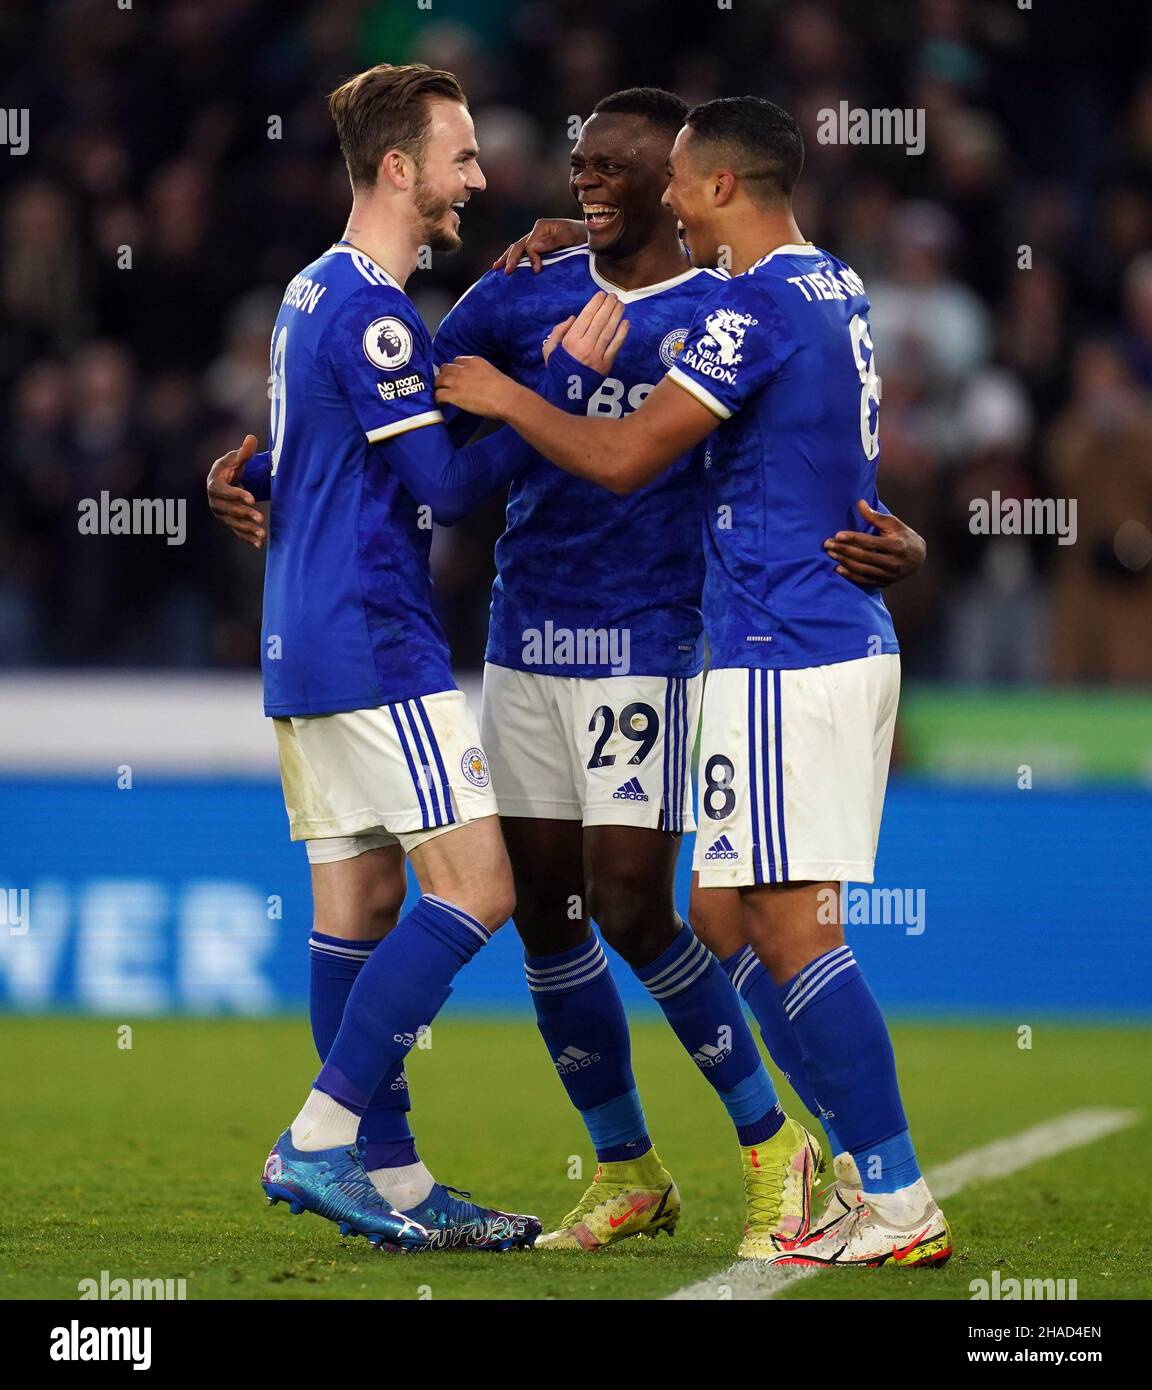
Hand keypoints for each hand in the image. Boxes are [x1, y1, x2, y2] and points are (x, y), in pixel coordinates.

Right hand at [207, 434, 264, 548]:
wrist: (224, 480)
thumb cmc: (230, 467)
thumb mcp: (235, 458)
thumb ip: (243, 452)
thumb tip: (251, 438)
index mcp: (214, 485)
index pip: (223, 492)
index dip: (237, 495)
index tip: (252, 499)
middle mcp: (215, 502)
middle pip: (229, 510)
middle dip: (244, 514)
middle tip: (261, 518)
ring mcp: (222, 514)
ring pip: (234, 524)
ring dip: (248, 530)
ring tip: (263, 534)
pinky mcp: (229, 522)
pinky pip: (238, 532)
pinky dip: (247, 538)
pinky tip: (259, 544)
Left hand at [435, 356, 518, 417]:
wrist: (506, 398)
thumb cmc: (505, 389)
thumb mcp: (491, 372)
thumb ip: (479, 373)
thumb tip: (476, 383)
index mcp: (474, 361)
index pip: (457, 360)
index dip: (454, 369)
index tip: (456, 376)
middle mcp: (463, 368)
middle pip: (445, 368)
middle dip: (444, 376)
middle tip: (446, 384)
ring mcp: (457, 381)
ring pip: (438, 380)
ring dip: (439, 386)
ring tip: (442, 394)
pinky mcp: (453, 394)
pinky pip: (438, 394)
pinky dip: (438, 399)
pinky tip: (442, 404)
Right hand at [492, 218, 587, 273]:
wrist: (588, 235)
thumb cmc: (581, 235)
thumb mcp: (569, 236)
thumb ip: (553, 241)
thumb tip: (533, 247)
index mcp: (541, 227)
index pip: (530, 244)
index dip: (531, 258)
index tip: (537, 270)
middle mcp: (536, 232)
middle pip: (519, 245)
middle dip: (510, 258)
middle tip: (505, 271)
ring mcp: (536, 239)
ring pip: (517, 248)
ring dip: (507, 258)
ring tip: (496, 267)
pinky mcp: (538, 246)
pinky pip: (523, 253)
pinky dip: (514, 258)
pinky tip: (505, 265)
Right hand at [544, 291, 628, 373]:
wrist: (565, 392)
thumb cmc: (556, 368)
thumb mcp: (549, 348)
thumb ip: (559, 331)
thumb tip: (574, 318)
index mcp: (571, 340)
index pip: (586, 317)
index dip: (595, 303)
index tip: (601, 294)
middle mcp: (585, 345)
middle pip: (599, 321)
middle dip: (608, 306)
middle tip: (613, 296)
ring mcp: (597, 355)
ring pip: (609, 330)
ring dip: (616, 315)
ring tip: (621, 304)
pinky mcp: (606, 364)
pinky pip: (616, 345)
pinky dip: (622, 333)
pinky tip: (626, 323)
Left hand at [825, 499, 925, 587]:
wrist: (919, 558)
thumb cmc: (904, 536)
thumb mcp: (894, 524)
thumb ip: (875, 516)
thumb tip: (859, 503)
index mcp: (896, 546)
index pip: (870, 543)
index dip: (852, 538)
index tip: (837, 535)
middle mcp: (893, 563)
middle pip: (863, 557)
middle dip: (843, 550)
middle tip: (827, 544)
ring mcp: (889, 575)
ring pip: (862, 570)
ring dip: (844, 562)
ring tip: (830, 554)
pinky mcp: (885, 583)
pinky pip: (865, 580)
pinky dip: (850, 575)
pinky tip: (839, 568)